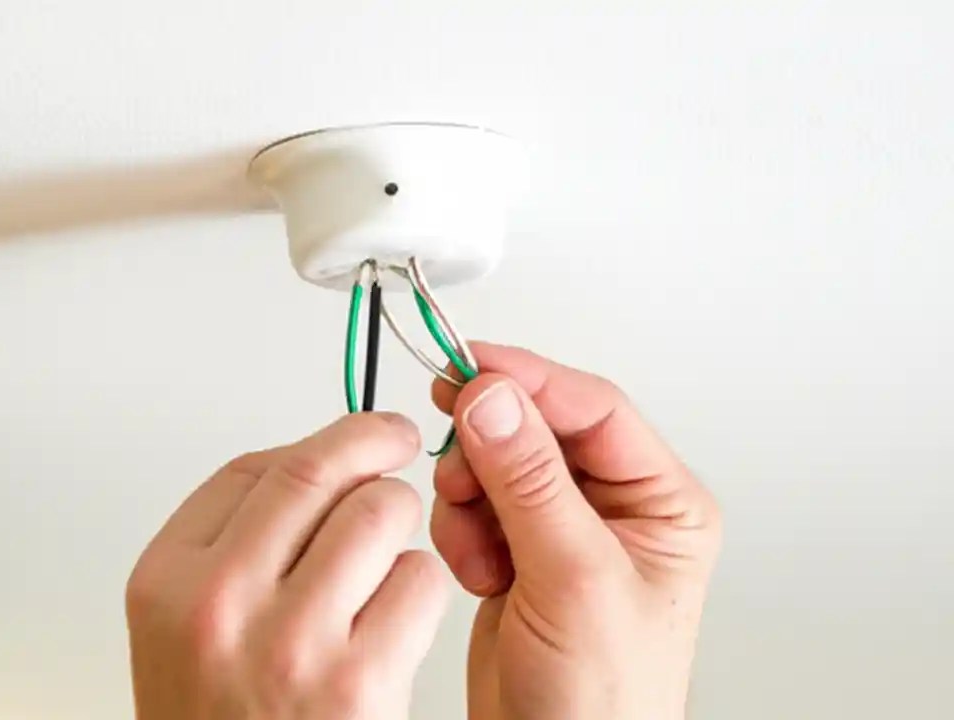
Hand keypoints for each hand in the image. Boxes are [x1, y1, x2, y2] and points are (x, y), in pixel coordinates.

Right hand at [126, 412, 448, 718]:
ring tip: (386, 556)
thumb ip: (227, 543)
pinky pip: (418, 581)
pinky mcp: (358, 683)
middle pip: (316, 471)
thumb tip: (311, 465)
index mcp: (166, 581)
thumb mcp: (183, 627)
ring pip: (379, 513)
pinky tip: (399, 616)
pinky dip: (422, 589)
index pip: (250, 468)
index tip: (348, 439)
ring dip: (399, 525)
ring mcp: (289, 643)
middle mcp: (219, 604)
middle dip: (371, 446)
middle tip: (392, 444)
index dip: (316, 442)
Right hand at [429, 344, 721, 719]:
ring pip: (495, 462)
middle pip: (536, 427)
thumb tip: (493, 399)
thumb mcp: (575, 581)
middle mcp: (613, 508)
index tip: (468, 368)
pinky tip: (478, 574)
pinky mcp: (517, 552)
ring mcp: (560, 530)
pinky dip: (460, 531)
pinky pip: (472, 503)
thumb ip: (532, 482)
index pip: (593, 408)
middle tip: (458, 469)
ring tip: (480, 550)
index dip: (528, 381)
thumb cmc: (605, 702)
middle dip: (489, 449)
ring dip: (470, 497)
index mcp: (660, 502)